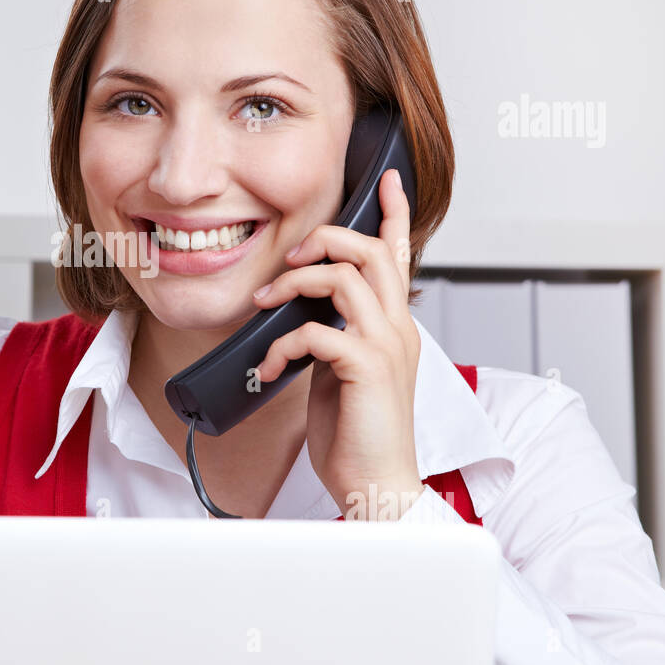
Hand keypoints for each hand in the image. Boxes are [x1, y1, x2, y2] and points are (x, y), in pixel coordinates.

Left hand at [249, 169, 423, 519]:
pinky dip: (281, 344)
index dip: (394, 214)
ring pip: (344, 277)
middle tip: (286, 263)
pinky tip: (269, 368)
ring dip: (293, 286)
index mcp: (393, 325)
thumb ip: (334, 335)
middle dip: (323, 240)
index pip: (399, 256)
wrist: (375, 485)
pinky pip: (315, 331)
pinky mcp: (367, 367)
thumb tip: (302, 314)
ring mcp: (385, 345)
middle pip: (369, 250)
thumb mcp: (342, 372)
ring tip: (265, 306)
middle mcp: (397, 327)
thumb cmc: (357, 434)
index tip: (389, 179)